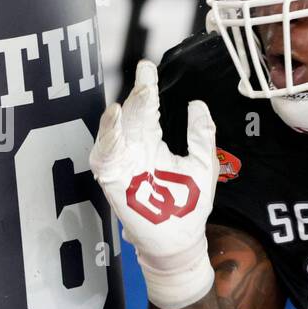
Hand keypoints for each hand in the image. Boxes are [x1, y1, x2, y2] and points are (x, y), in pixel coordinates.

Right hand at [91, 60, 218, 308]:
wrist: (180, 240)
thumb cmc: (189, 203)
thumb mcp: (203, 164)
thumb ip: (201, 136)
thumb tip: (198, 104)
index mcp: (154, 142)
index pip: (148, 110)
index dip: (146, 87)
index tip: (148, 67)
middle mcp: (135, 149)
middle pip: (131, 116)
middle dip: (136, 97)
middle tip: (145, 78)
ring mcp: (123, 164)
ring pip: (113, 133)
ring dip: (118, 117)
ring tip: (127, 101)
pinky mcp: (113, 182)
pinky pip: (104, 158)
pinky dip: (107, 140)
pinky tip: (113, 123)